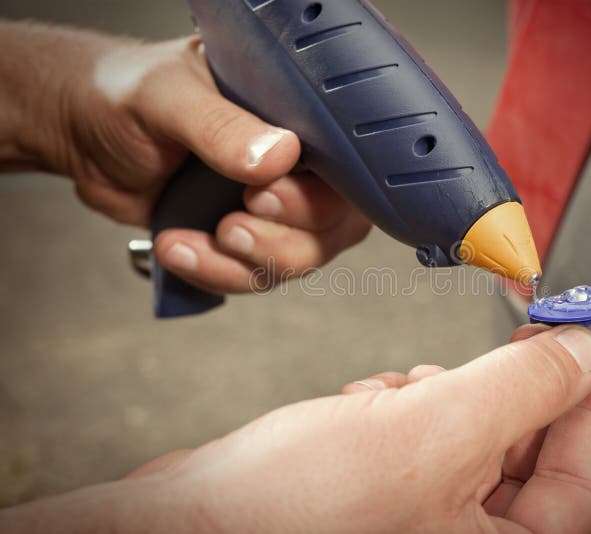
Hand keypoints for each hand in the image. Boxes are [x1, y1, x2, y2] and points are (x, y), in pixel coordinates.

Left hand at [1, 23, 369, 292]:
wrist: (84, 133)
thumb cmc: (125, 96)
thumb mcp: (165, 97)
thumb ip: (219, 126)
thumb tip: (279, 158)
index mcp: (295, 116)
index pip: (344, 166)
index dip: (319, 195)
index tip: (264, 194)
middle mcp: (298, 165)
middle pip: (333, 224)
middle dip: (282, 238)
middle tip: (231, 224)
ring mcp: (274, 207)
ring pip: (299, 258)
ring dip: (247, 263)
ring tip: (191, 241)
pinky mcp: (245, 239)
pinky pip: (254, 276)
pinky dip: (217, 274)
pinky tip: (178, 249)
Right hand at [1, 325, 590, 532]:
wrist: (180, 523)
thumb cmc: (284, 517)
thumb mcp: (431, 435)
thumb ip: (520, 390)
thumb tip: (582, 355)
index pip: (580, 475)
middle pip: (524, 450)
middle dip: (512, 388)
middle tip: (526, 331)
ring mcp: (412, 515)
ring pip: (466, 433)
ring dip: (442, 392)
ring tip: (402, 388)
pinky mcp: (372, 487)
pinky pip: (415, 431)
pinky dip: (399, 403)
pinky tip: (364, 404)